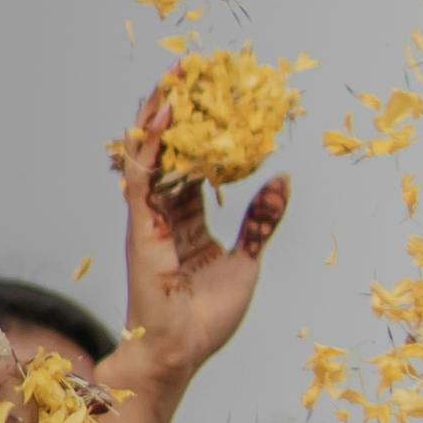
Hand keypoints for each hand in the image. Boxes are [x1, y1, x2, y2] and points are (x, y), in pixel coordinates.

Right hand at [112, 87, 287, 397]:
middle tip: (188, 72)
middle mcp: (165, 215)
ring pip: (150, 155)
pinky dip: (151, 143)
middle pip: (168, 152)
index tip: (213, 101)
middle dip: (176, 113)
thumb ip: (260, 219)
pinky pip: (142, 175)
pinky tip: (165, 114)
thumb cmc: (208, 317)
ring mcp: (149, 218)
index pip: (192, 167)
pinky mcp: (141, 225)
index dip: (201, 135)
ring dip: (159, 116)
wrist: (182, 350)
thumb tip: (282, 178)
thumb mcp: (246, 260)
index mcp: (187, 223)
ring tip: (171, 78)